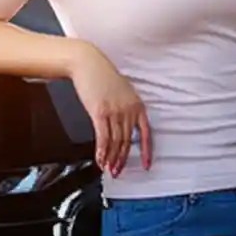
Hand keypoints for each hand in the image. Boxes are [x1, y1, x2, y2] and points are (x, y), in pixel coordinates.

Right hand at [67, 43, 151, 177]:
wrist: (88, 64)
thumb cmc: (103, 76)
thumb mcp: (123, 92)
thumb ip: (127, 109)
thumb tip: (125, 128)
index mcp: (137, 106)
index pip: (146, 133)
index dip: (146, 151)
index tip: (146, 164)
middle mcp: (129, 110)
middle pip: (127, 142)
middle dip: (122, 159)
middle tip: (118, 171)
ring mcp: (115, 112)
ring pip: (115, 142)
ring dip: (111, 159)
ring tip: (108, 169)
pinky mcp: (100, 113)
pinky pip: (103, 138)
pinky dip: (102, 151)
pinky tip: (100, 159)